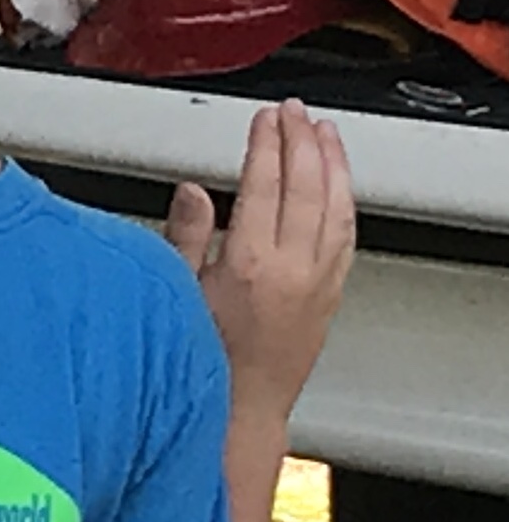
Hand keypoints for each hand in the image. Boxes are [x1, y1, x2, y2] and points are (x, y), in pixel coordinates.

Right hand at [164, 98, 355, 417]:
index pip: (266, 185)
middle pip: (308, 187)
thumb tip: (192, 192)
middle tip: (294, 114)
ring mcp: (319, 282)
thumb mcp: (175, 292)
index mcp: (250, 264)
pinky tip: (340, 187)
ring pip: (337, 208)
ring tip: (326, 135)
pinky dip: (345, 202)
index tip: (264, 120)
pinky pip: (347, 237)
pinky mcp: (331, 295)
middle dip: (302, 142)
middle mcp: (293, 269)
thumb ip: (187, 237)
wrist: (242, 407)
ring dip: (333, 165)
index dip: (267, 145)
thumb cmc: (203, 359)